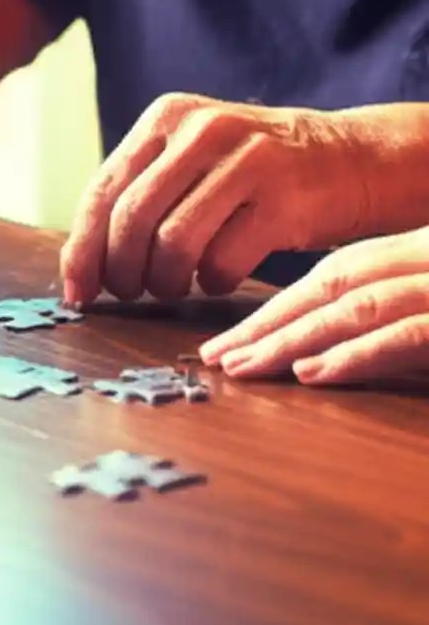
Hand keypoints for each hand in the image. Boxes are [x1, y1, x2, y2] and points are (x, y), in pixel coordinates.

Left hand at [61, 93, 376, 303]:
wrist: (349, 159)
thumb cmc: (249, 173)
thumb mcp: (189, 155)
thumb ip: (137, 192)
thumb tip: (80, 264)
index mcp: (166, 118)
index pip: (103, 191)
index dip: (82, 250)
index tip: (77, 292)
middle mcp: (203, 131)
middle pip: (131, 219)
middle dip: (120, 271)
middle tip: (129, 293)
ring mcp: (248, 161)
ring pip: (173, 242)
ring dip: (164, 281)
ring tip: (172, 287)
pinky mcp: (284, 199)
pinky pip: (222, 260)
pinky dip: (211, 282)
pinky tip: (217, 278)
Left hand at [199, 228, 428, 383]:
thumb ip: (392, 312)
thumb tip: (325, 341)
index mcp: (420, 252)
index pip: (334, 275)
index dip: (277, 308)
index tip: (231, 339)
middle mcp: (427, 260)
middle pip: (332, 288)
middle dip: (268, 325)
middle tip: (216, 355)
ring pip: (356, 308)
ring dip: (292, 339)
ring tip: (242, 365)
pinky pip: (405, 335)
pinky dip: (354, 354)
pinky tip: (308, 372)